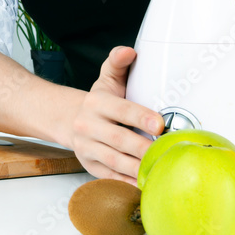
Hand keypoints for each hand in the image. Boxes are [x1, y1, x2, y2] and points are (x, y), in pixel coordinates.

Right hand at [65, 46, 163, 184]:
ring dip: (138, 168)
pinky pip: (110, 176)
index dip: (140, 117)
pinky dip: (128, 182)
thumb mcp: (106, 80)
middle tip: (166, 153)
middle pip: (118, 139)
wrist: (68, 121)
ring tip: (159, 171)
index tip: (160, 124)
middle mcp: (88, 125)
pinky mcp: (90, 166)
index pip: (120, 110)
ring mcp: (87, 148)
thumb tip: (129, 51)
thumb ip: (117, 64)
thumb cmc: (99, 102)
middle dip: (144, 148)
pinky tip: (145, 184)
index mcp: (96, 103)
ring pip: (114, 161)